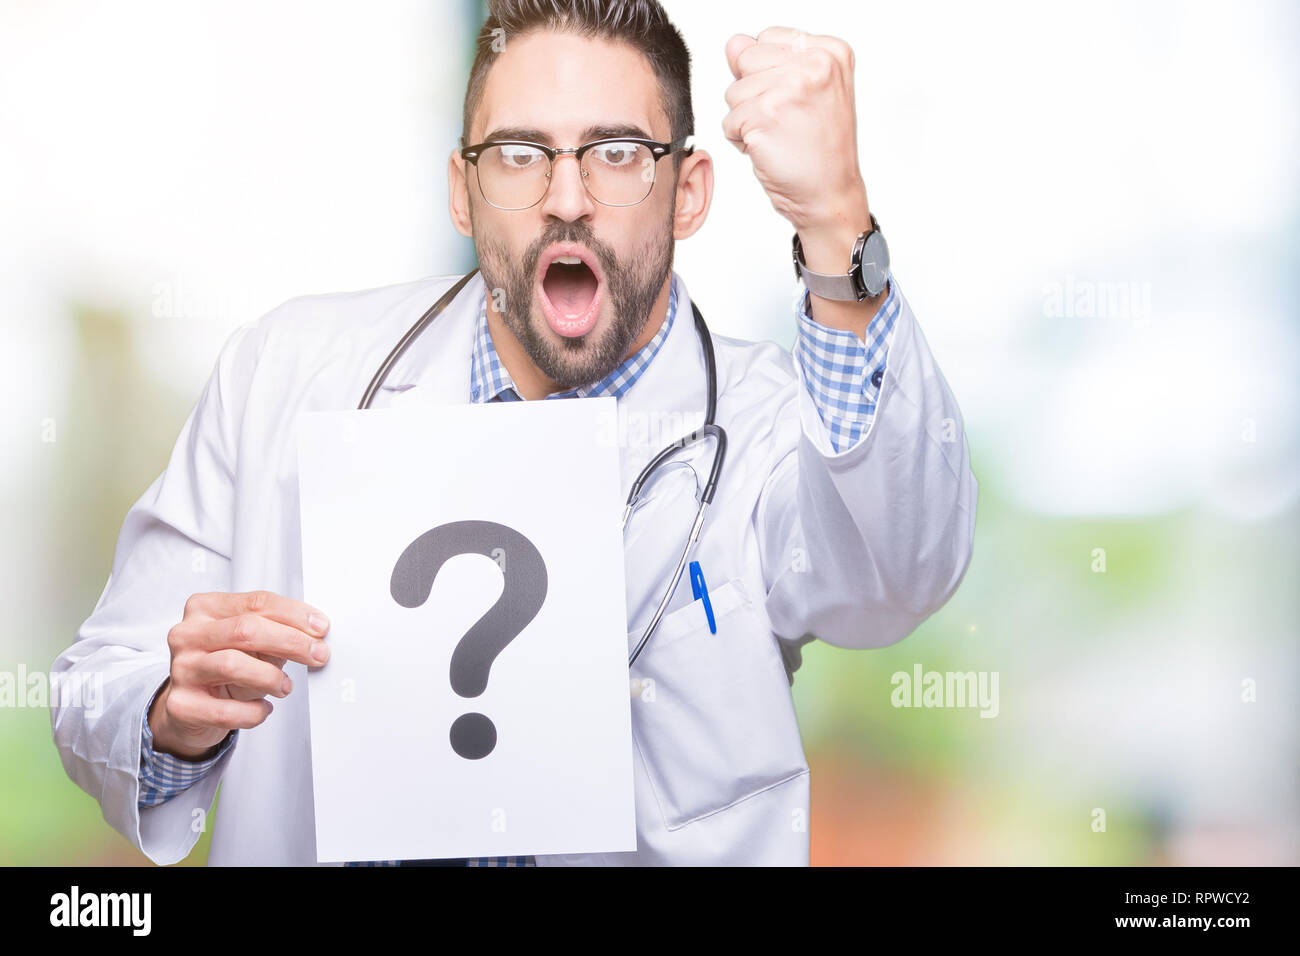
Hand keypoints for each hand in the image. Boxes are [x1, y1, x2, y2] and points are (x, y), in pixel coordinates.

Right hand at [148, 590, 330, 759]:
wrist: (190, 706)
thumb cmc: (227, 665)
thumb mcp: (250, 643)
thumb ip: (276, 632)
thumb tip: (316, 635)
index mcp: (205, 608)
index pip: (256, 603)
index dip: (294, 614)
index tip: (321, 628)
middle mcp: (187, 634)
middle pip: (246, 630)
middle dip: (291, 642)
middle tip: (318, 655)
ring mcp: (180, 669)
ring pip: (232, 665)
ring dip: (270, 677)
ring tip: (286, 686)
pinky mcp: (180, 705)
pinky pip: (224, 710)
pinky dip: (252, 712)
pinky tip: (263, 709)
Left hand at [723, 26, 866, 232]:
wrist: (829, 194)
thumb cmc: (820, 148)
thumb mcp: (807, 91)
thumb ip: (770, 61)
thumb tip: (734, 44)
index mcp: (830, 52)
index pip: (766, 38)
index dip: (767, 73)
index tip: (794, 100)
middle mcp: (814, 65)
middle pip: (745, 59)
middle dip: (752, 93)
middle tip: (784, 120)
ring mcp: (789, 89)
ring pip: (733, 92)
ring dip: (746, 119)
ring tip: (778, 135)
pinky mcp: (765, 116)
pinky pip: (729, 121)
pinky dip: (741, 140)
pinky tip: (770, 149)